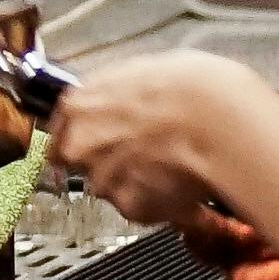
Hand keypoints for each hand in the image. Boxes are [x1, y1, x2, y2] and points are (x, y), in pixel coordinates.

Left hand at [44, 51, 278, 231]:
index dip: (81, 137)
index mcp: (79, 104)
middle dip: (109, 162)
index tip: (98, 139)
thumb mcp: (146, 71)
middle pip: (84, 163)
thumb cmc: (191, 88)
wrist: (219, 122)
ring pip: (114, 188)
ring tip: (172, 168)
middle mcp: (81, 145)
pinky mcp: (131, 208)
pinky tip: (183, 184)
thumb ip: (119, 93)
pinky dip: (159, 202)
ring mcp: (103, 180)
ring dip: (136, 183)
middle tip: (144, 153)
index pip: (59, 131)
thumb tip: (123, 99)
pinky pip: (142, 207)